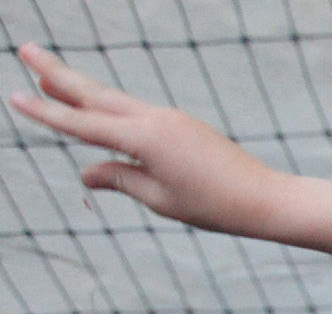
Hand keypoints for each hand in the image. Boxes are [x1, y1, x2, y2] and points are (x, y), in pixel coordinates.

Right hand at [10, 42, 289, 234]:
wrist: (266, 199)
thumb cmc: (215, 206)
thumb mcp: (160, 198)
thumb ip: (121, 179)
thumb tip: (87, 172)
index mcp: (144, 139)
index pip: (83, 124)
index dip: (48, 112)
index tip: (16, 96)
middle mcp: (154, 120)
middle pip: (96, 95)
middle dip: (58, 74)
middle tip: (26, 50)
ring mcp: (170, 119)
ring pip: (115, 100)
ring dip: (81, 87)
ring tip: (48, 73)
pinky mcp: (181, 125)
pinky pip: (135, 112)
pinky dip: (109, 107)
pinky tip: (96, 108)